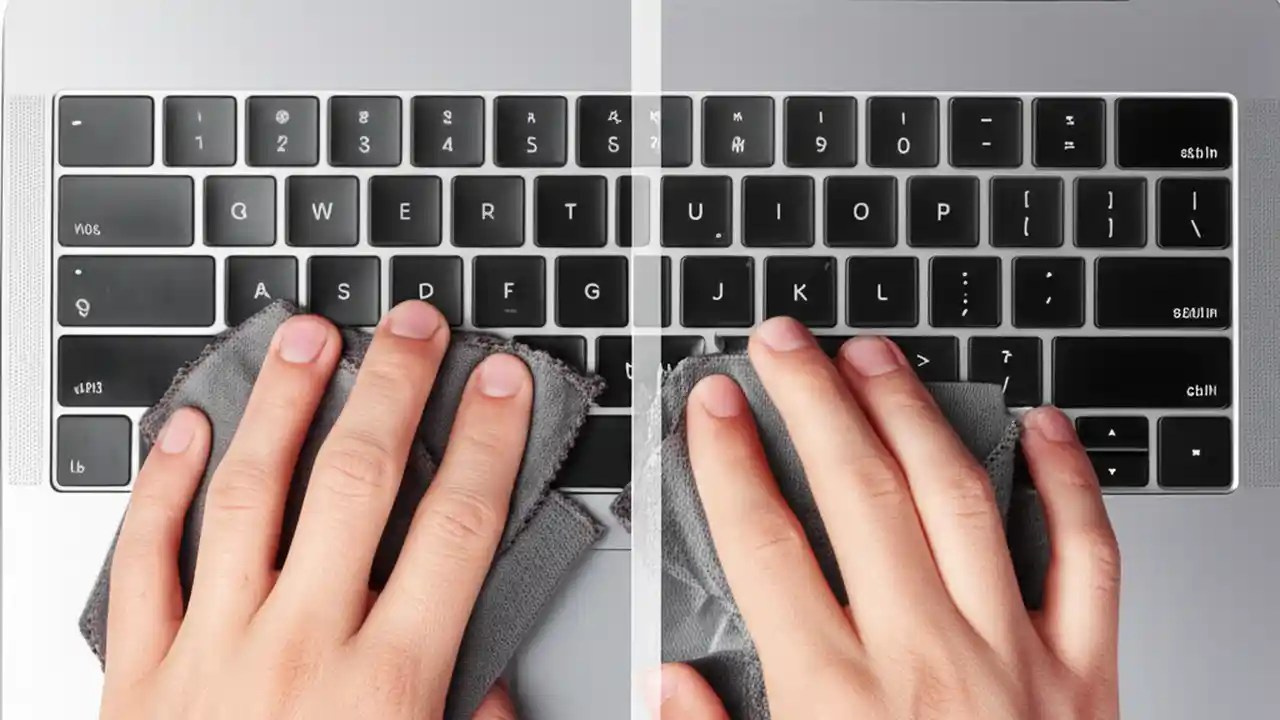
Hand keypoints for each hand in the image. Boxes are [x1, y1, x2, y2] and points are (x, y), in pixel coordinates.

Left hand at [101, 301, 528, 719]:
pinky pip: (141, 557)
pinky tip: (184, 426)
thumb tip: (496, 679)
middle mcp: (299, 649)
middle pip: (360, 483)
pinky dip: (160, 483)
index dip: (489, 441)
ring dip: (283, 403)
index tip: (503, 383)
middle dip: (396, 388)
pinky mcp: (134, 671)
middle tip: (415, 325)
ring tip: (308, 337)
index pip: (457, 528)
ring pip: (249, 494)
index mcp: (388, 683)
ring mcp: (209, 652)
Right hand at [656, 318, 1120, 718]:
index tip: (713, 406)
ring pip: (955, 499)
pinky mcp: (1085, 673)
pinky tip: (1039, 425)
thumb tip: (669, 681)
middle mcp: (925, 664)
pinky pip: (1085, 556)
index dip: (730, 462)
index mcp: (837, 702)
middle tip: (780, 344)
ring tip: (871, 357)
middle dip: (810, 401)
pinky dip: (1066, 482)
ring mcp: (1012, 660)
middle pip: (857, 494)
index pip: (766, 546)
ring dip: (907, 413)